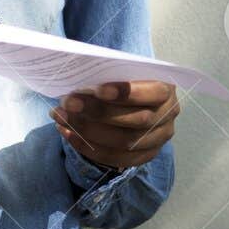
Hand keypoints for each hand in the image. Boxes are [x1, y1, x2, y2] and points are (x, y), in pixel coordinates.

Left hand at [51, 80, 179, 169]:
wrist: (132, 100)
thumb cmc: (123, 79)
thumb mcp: (122, 71)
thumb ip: (109, 73)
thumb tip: (79, 75)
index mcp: (166, 91)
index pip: (152, 93)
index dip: (127, 92)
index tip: (99, 89)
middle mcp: (166, 117)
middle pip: (136, 120)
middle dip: (98, 112)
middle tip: (69, 103)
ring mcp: (157, 139)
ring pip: (124, 141)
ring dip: (88, 130)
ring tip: (62, 117)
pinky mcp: (144, 155)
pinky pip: (116, 157)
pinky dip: (88, 147)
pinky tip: (68, 134)